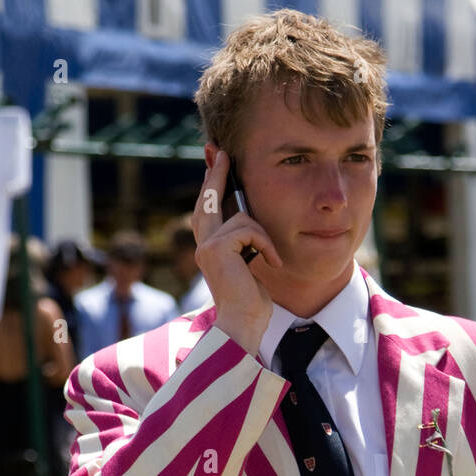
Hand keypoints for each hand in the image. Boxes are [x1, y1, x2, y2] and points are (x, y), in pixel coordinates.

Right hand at [190, 149, 281, 356]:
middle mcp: (203, 243)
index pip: (209, 207)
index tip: (215, 159)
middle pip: (209, 199)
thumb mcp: (249, 264)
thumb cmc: (251, 302)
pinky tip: (272, 263)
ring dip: (264, 237)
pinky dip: (266, 245)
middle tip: (220, 150)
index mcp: (210, 247)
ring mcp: (207, 245)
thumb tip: (250, 217)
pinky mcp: (217, 248)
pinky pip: (250, 229)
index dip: (211, 183)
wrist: (243, 325)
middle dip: (216, 173)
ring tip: (271, 260)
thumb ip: (244, 242)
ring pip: (242, 217)